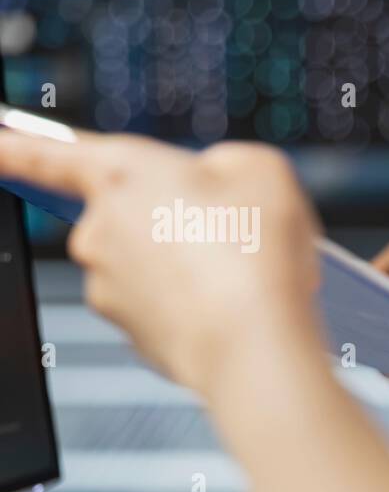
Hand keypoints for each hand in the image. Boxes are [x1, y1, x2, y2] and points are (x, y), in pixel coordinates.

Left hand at [0, 131, 321, 395]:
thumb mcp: (260, 169)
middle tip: (229, 231)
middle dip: (171, 220)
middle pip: (126, 215)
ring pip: (149, 264)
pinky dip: (193, 303)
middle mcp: (99, 230)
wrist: (255, 342)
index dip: (12, 149)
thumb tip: (217, 179)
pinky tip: (232, 304)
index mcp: (121, 174)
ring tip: (241, 272)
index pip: (44, 156)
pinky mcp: (131, 332)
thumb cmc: (254, 253)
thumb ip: (227, 162)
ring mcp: (109, 286)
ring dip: (188, 264)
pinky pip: (162, 307)